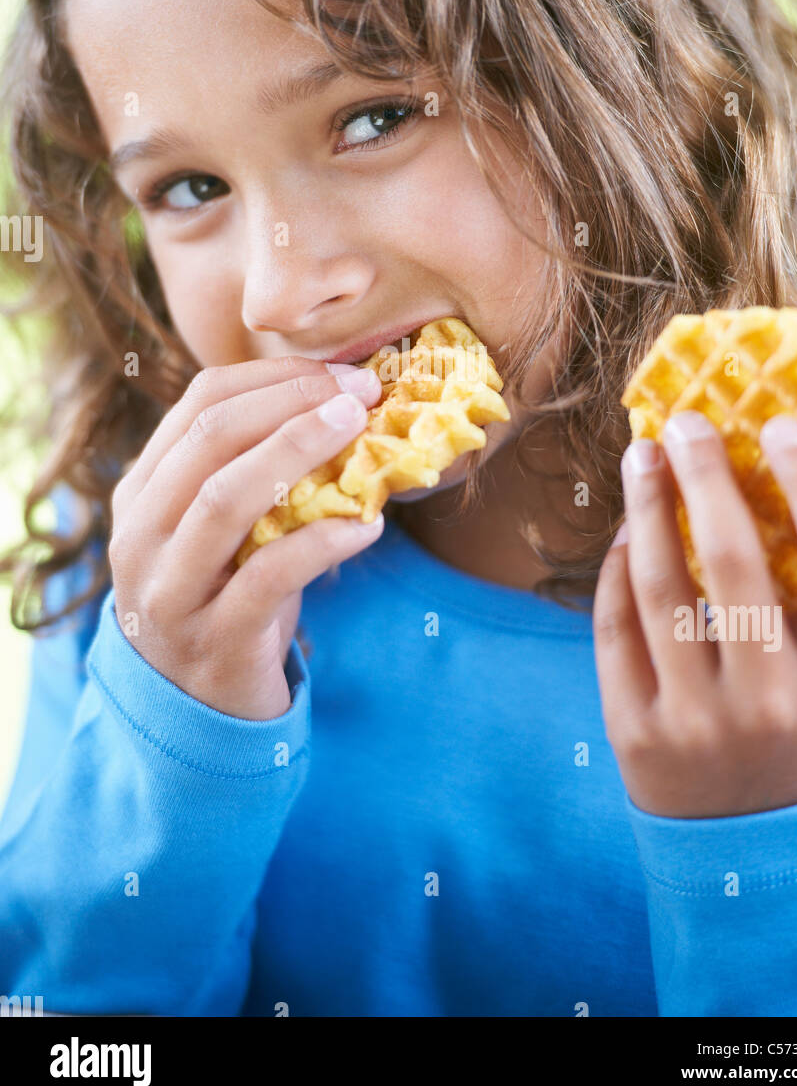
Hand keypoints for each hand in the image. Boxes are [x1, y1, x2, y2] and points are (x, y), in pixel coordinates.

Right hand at [110, 356, 383, 719]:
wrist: (199, 712)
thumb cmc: (226, 598)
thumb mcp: (225, 530)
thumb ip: (256, 470)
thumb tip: (346, 401)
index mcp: (143, 491)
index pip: (201, 403)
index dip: (276, 377)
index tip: (342, 372)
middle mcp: (142, 535)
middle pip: (211, 439)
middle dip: (293, 402)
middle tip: (361, 392)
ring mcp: (170, 590)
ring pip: (225, 498)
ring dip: (299, 450)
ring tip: (360, 430)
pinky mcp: (214, 639)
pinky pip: (269, 576)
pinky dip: (323, 543)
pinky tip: (366, 526)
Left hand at [592, 411, 796, 816]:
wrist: (752, 850)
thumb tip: (794, 475)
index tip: (780, 425)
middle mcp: (775, 701)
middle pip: (736, 560)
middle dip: (707, 476)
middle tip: (688, 422)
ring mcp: (700, 721)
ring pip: (662, 587)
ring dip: (648, 506)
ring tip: (643, 456)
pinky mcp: (637, 732)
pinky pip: (616, 628)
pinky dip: (616, 569)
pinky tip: (626, 531)